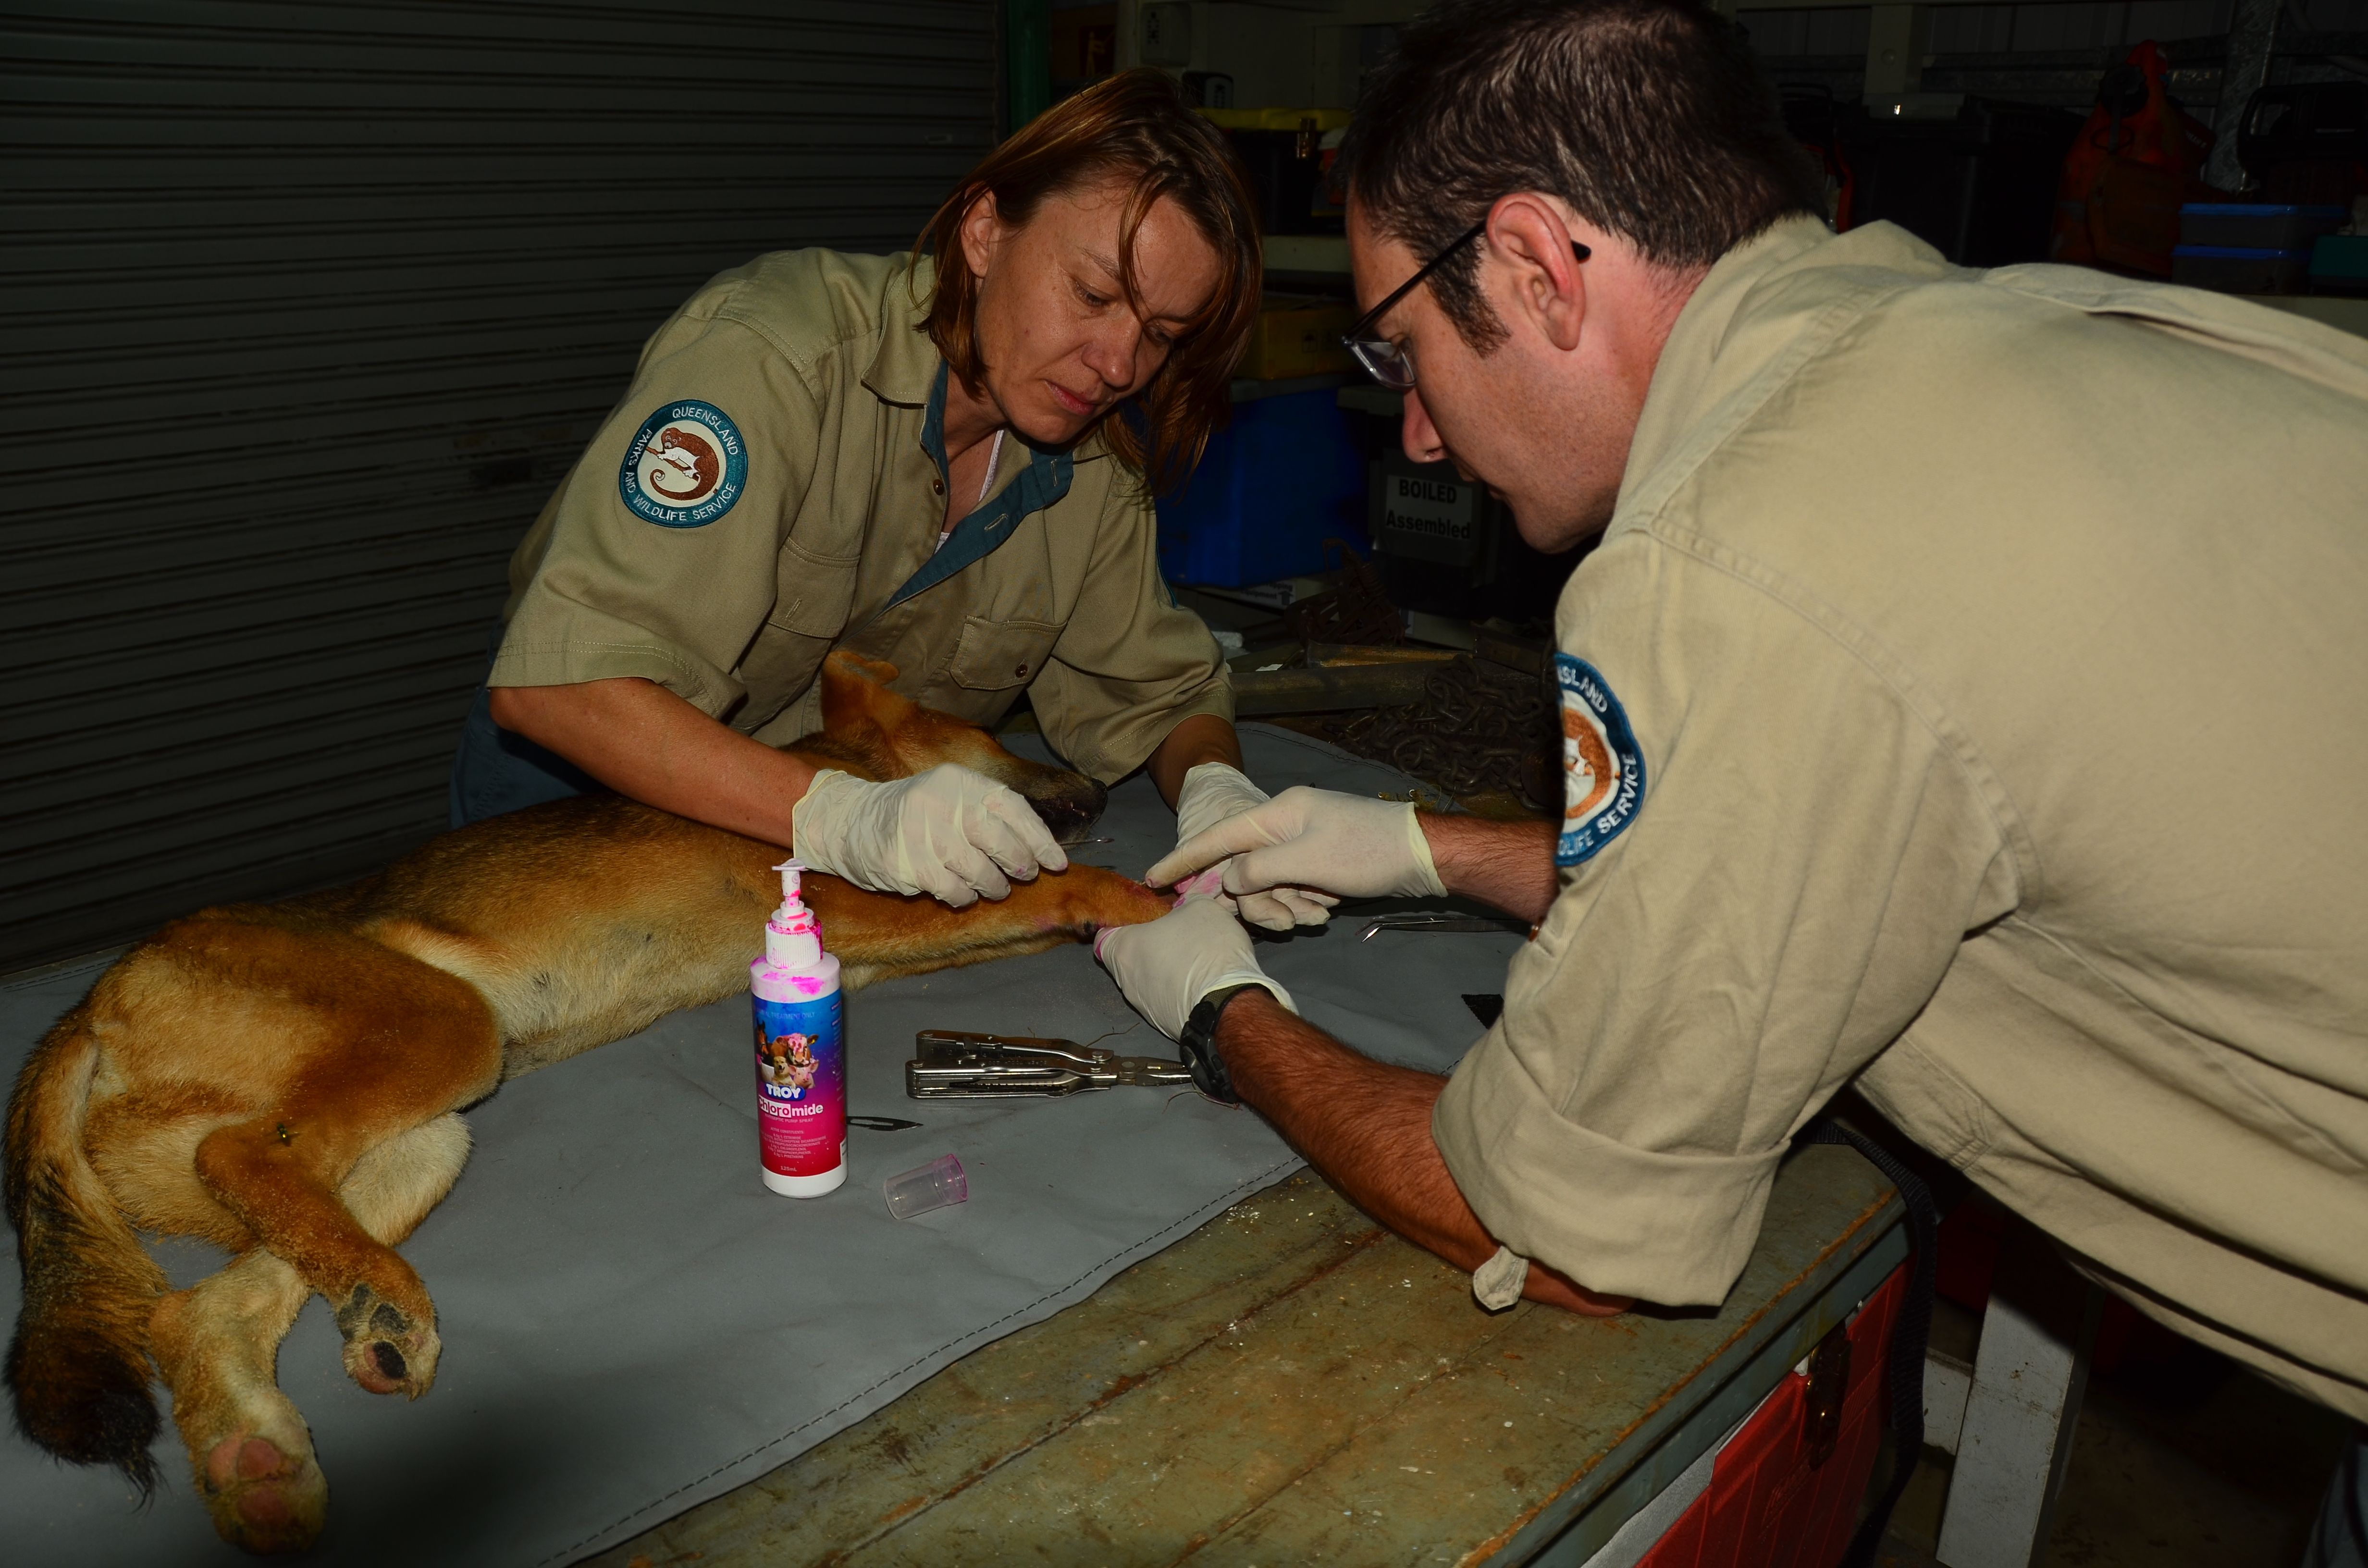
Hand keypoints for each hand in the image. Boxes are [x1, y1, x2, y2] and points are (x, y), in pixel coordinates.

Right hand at [791, 764, 1066, 906]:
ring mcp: (921, 833)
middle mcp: (940, 802)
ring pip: (978, 870)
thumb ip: (989, 813)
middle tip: (1024, 874)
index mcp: (957, 781)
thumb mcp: (950, 797)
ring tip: (993, 888)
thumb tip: (1039, 846)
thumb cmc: (914, 813)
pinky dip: (964, 897)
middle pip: (997, 838)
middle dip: (1019, 862)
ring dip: (994, 886)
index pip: (1011, 806)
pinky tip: (962, 893)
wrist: (850, 822)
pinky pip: (953, 890)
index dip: (1038, 837)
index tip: (1055, 862)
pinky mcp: (906, 863)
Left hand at [1093, 895, 1293, 1039]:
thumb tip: (1183, 908)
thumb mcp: (1202, 908)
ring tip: (1190, 957)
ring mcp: (1142, 1005)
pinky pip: (1164, 998)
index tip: (1141, 915)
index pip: (1104, 933)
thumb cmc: (1207, 949)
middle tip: (1173, 932)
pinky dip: (1175, 988)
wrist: (1228, 1004)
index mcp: (1124, 947)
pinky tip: (1198, 980)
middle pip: (1127, 957)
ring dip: (1162, 968)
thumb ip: (1183, 905)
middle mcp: (1125, 980)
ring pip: (1146, 979)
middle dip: (1147, 944)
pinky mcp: (1162, 1023)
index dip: (1121, 921)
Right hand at [1146, 787, 1444, 927]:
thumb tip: (1227, 881)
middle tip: (1291, 919)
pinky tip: (1327, 906)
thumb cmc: (1369, 852)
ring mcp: (1300, 843)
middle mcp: (1284, 825)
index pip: (1217, 837)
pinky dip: (1302, 902)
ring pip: (1267, 884)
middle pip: (1243, 870)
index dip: (1183, 859)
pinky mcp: (1316, 862)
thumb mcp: (1310, 862)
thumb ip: (1260, 870)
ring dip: (1286, 906)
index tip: (1152, 878)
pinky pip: (1290, 888)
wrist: (1422, 855)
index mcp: (1278, 814)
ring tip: (1319, 911)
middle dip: (1260, 901)